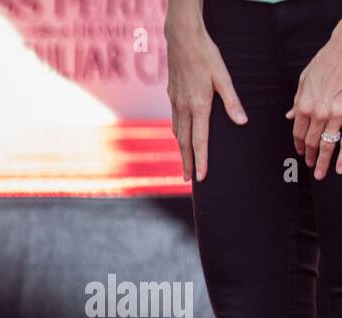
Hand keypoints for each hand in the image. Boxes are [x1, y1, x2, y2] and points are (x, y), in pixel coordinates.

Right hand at [165, 6, 246, 181]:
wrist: (182, 40)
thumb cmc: (206, 56)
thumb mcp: (224, 77)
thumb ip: (232, 101)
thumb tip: (242, 121)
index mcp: (198, 106)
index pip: (199, 141)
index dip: (200, 160)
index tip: (200, 177)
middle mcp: (184, 109)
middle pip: (185, 143)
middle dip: (187, 163)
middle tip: (188, 179)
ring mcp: (176, 104)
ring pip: (178, 133)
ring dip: (182, 150)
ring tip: (185, 163)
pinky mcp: (172, 97)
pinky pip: (175, 122)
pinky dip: (179, 134)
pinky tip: (181, 137)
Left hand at [288, 28, 341, 177]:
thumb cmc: (327, 61)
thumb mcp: (305, 79)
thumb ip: (298, 100)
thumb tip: (290, 115)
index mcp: (304, 105)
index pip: (299, 133)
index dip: (299, 145)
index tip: (301, 153)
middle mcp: (319, 113)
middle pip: (312, 141)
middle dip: (311, 156)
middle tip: (311, 167)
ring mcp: (336, 114)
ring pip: (328, 144)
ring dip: (324, 161)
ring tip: (321, 173)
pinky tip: (339, 168)